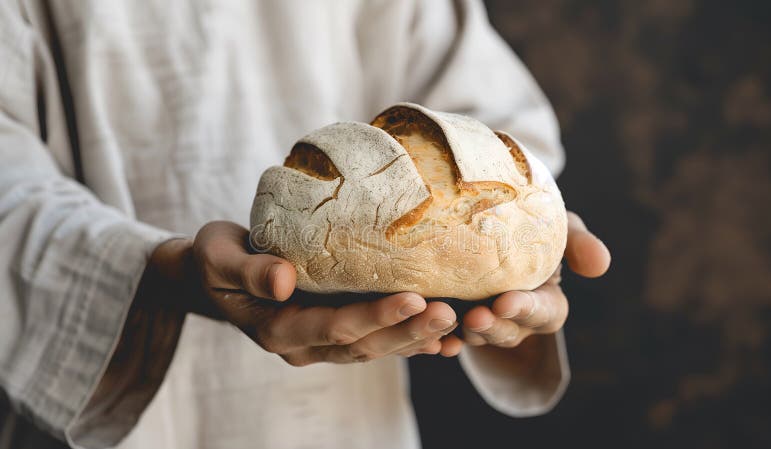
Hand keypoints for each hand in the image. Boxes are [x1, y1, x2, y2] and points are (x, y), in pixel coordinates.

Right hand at [145, 221, 458, 365]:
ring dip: (417, 337)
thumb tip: (284, 281)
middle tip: (450, 313)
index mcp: (278, 329)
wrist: (214, 274)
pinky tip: (446, 339)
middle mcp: (304, 345)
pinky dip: (411, 341)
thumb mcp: (218, 257)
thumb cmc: (214, 258)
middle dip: (409, 331)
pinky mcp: (335, 332)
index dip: (375, 317)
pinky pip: (377, 342)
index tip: (414, 299)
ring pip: (376, 347)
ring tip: (458, 321)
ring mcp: (321, 343)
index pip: (334, 327)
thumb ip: (249, 270)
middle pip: (365, 345)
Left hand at [438, 211, 610, 354]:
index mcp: (545, 301)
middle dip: (492, 327)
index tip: (507, 302)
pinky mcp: (453, 318)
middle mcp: (515, 319)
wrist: (486, 213)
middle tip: (475, 317)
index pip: (543, 313)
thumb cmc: (531, 221)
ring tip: (446, 318)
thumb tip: (600, 265)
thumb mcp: (558, 226)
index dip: (526, 310)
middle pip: (508, 333)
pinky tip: (428, 338)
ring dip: (463, 332)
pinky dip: (437, 340)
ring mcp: (484, 321)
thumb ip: (577, 242)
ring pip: (475, 337)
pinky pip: (445, 336)